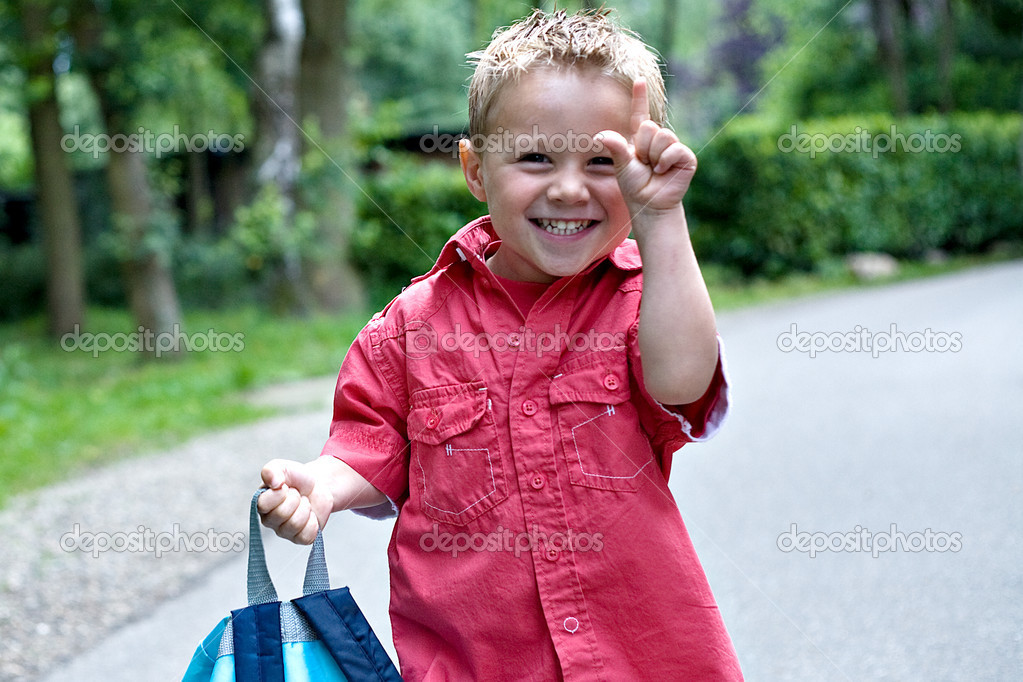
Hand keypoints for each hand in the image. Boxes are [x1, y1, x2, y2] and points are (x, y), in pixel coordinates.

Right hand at [257, 459, 332, 544]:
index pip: (264, 505)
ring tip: (304, 502)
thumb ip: (271, 470)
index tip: (285, 486)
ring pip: (295, 524)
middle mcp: (270, 520)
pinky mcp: (301, 538)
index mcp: (261, 504)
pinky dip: (313, 521)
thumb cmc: (297, 478)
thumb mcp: (282, 467)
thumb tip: (274, 483)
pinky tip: (310, 515)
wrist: (319, 485)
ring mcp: (285, 531)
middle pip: (281, 514)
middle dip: (295, 498)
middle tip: (297, 494)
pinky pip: (307, 535)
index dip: (280, 492)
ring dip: (305, 508)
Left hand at [597, 79, 696, 214]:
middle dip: (643, 148)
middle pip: (650, 127)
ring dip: (654, 156)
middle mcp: (658, 140)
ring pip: (662, 136)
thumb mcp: (622, 165)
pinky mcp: (685, 157)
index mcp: (641, 140)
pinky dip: (666, 161)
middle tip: (644, 164)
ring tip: (654, 169)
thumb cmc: (635, 186)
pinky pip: (674, 149)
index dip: (640, 97)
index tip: (639, 80)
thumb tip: (600, 135)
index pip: (640, 114)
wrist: (650, 204)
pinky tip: (664, 171)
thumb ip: (615, 147)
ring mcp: (673, 148)